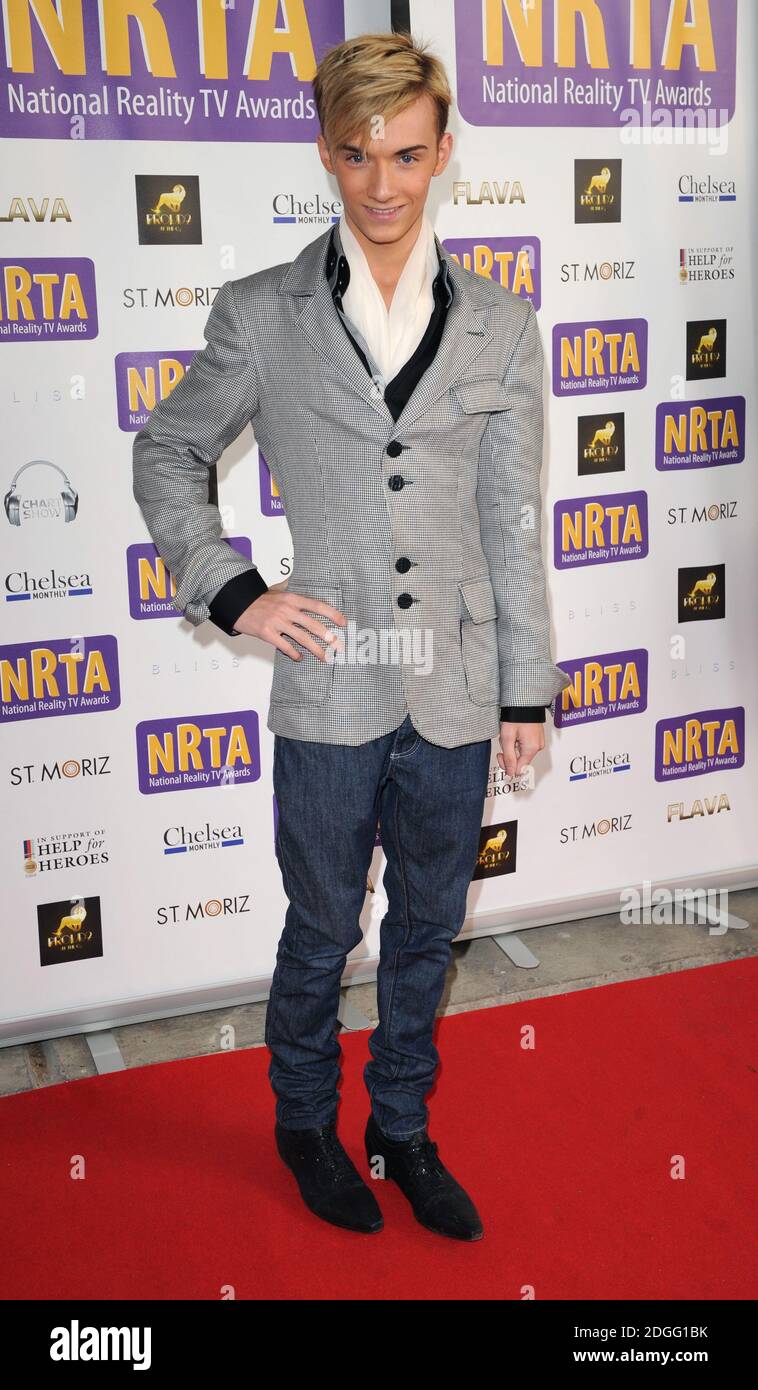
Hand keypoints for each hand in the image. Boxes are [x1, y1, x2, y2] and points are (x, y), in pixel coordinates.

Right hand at [230, 578, 345, 660]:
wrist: (238, 604)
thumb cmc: (259, 599)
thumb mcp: (278, 590)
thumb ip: (291, 589)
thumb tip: (298, 582)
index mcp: (292, 599)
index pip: (317, 606)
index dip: (332, 614)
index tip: (343, 623)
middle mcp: (287, 610)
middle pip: (313, 625)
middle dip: (329, 637)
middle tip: (339, 646)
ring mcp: (277, 622)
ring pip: (302, 638)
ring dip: (316, 650)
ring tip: (325, 658)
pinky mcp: (268, 634)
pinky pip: (285, 646)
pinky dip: (294, 654)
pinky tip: (300, 658)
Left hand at [497, 719, 544, 778]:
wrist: (523, 702)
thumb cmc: (515, 716)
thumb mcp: (507, 738)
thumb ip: (509, 758)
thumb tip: (510, 774)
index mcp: (531, 749)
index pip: (519, 769)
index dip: (507, 765)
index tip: (501, 755)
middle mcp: (537, 747)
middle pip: (521, 761)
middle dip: (509, 753)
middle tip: (503, 742)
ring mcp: (538, 742)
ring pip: (522, 753)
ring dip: (513, 747)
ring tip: (509, 734)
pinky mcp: (537, 738)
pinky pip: (525, 746)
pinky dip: (518, 742)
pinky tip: (514, 733)